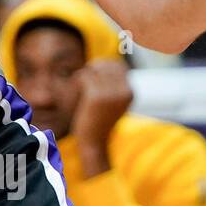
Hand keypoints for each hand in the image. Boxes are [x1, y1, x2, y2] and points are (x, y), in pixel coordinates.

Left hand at [71, 58, 131, 175]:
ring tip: (78, 91)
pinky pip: (83, 76)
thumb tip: (101, 61)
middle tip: (81, 84)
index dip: (103, 65)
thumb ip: (112, 83)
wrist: (94, 143)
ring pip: (92, 69)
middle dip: (91, 70)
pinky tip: (74, 96)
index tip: (92, 75)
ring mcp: (111, 93)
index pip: (118, 65)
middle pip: (104, 65)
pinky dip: (75, 83)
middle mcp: (125, 91)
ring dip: (82, 77)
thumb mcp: (112, 102)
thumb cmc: (99, 122)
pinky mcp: (96, 96)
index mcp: (131, 92)